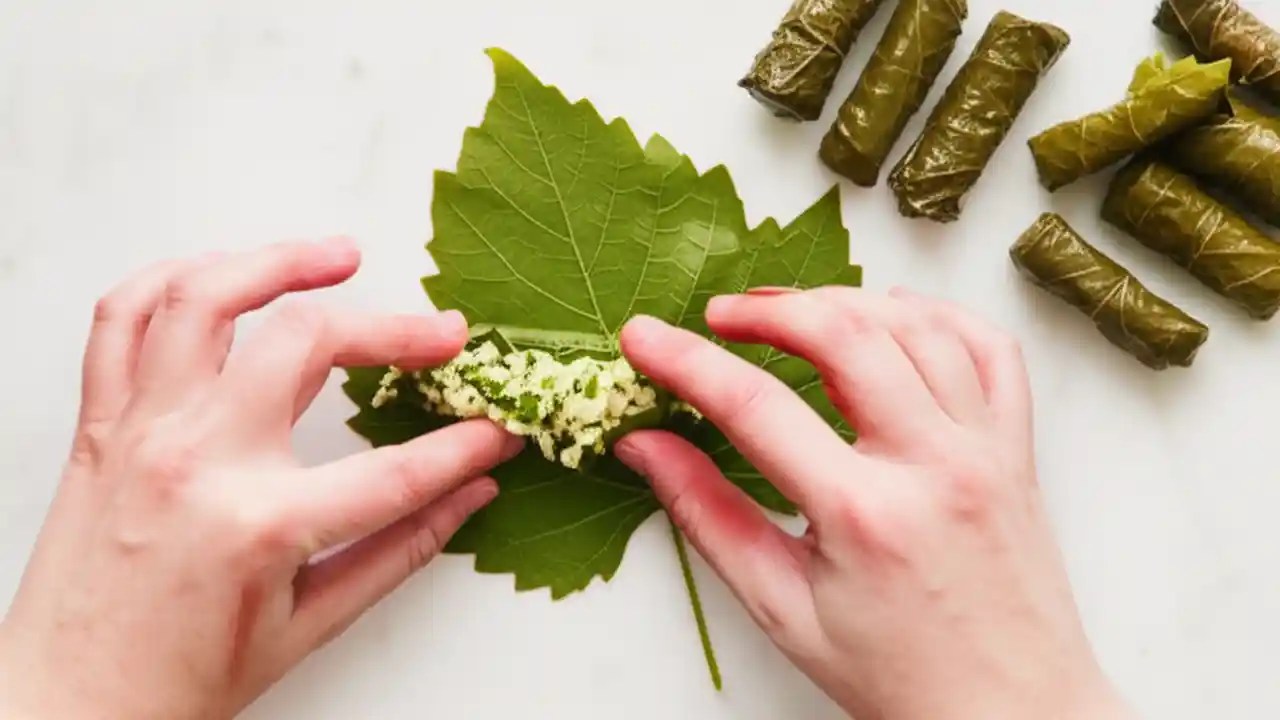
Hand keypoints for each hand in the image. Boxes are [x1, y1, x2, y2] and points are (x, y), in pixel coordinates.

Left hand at [0, 239, 520, 719]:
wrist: (67, 707)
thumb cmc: (179, 680)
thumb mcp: (310, 625)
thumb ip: (400, 550)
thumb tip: (471, 496)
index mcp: (260, 525)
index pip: (395, 469)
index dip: (463, 445)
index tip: (498, 429)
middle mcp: (198, 461)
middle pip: (309, 344)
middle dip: (397, 329)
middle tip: (445, 336)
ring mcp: (141, 432)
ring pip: (204, 300)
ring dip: (279, 262)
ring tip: (340, 256)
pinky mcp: (100, 426)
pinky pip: (119, 321)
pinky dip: (171, 280)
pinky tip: (223, 274)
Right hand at [615, 287, 1134, 719]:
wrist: (1012, 716)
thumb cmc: (900, 678)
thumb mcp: (783, 609)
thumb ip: (709, 518)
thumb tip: (645, 448)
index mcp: (865, 516)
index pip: (756, 408)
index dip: (686, 362)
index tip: (643, 338)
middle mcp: (934, 467)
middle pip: (846, 336)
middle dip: (769, 309)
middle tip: (720, 316)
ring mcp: (986, 451)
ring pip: (917, 326)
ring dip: (844, 301)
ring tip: (793, 311)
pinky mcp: (1016, 450)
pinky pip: (990, 349)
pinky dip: (938, 316)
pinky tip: (894, 316)